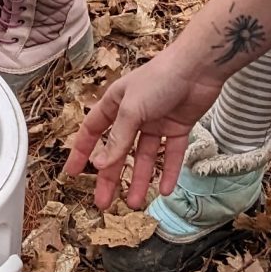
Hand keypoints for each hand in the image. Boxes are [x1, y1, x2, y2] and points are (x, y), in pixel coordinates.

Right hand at [63, 47, 221, 209]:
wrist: (199, 67)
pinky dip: (169, 172)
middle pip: (118, 151)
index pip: (93, 130)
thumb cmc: (160, 79)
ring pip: (145, 157)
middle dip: (111, 176)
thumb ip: (118, 139)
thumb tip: (101, 165)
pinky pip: (171, 154)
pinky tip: (166, 190)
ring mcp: (156, 122)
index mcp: (115, 103)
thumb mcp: (132, 109)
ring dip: (141, 179)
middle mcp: (134, 114)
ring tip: (136, 204)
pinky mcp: (178, 127)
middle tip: (104, 202)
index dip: (82, 151)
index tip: (72, 173)